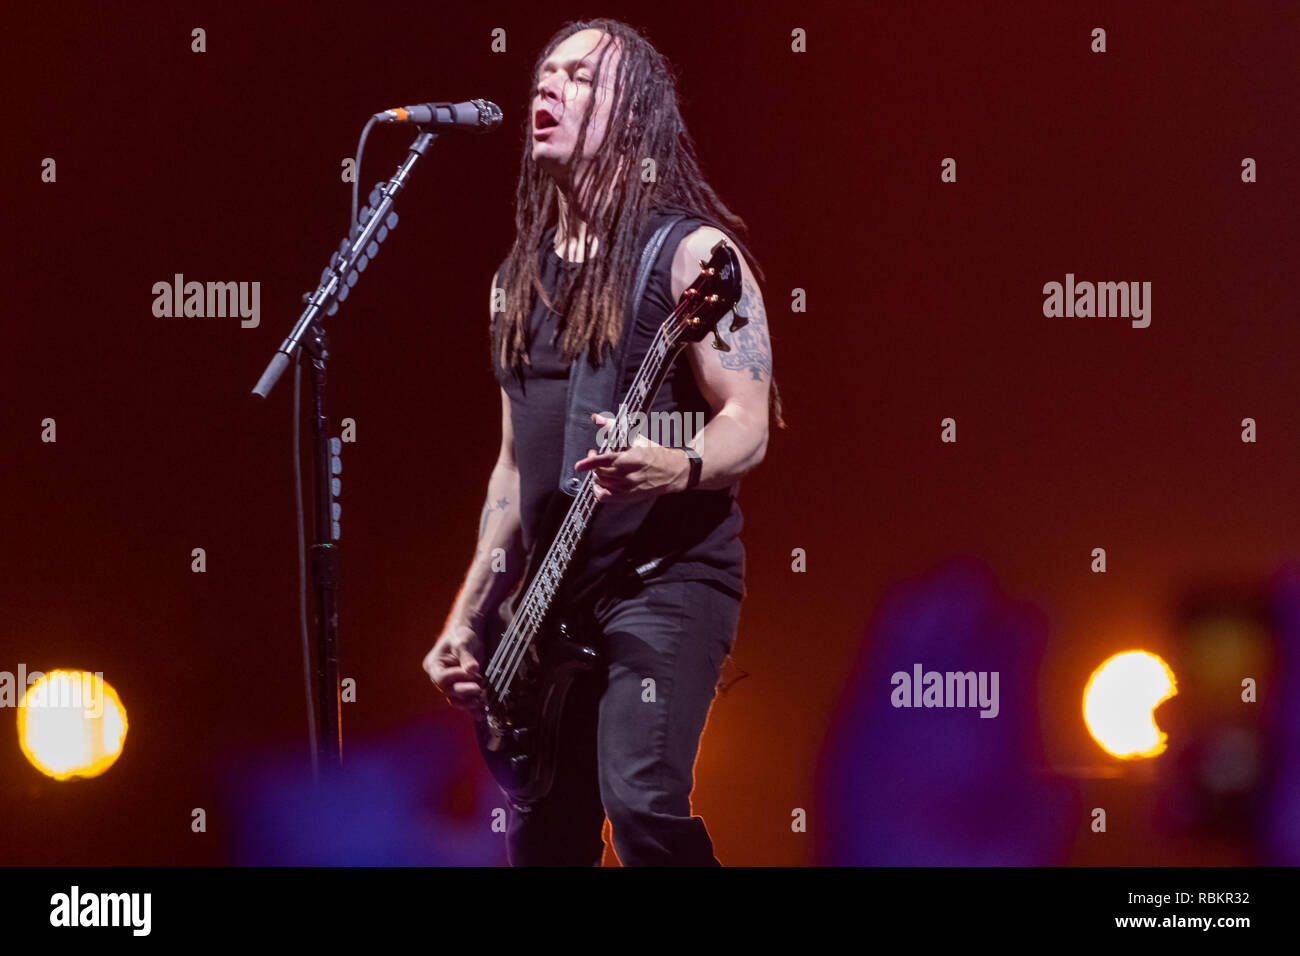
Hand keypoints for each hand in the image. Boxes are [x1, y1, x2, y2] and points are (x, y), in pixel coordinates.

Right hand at [423, 622, 484, 710]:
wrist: (469, 634)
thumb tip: (472, 670)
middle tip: (478, 688)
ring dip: (468, 702)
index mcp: (434, 665)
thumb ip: (467, 657)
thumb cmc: (461, 634)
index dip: (455, 677)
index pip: (441, 677)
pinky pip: (465, 701)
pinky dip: (473, 708)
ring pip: (456, 699)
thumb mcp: (463, 642)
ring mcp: (451, 684)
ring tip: (481, 702)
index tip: (470, 673)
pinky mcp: (462, 687)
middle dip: (464, 691)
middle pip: (449, 690)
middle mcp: (440, 677)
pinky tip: (481, 714)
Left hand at [574, 412, 688, 502]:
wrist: (673, 471)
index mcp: (630, 459)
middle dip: (593, 465)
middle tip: (594, 455)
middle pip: (600, 473)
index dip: (589, 463)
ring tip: (600, 468)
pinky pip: (605, 497)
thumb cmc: (655, 453)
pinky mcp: (628, 497)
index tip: (580, 465)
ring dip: (596, 475)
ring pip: (601, 484)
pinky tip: (600, 483)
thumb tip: (597, 418)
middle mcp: (628, 476)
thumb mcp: (635, 437)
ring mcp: (628, 488)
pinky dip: (598, 490)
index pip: (604, 462)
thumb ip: (613, 427)